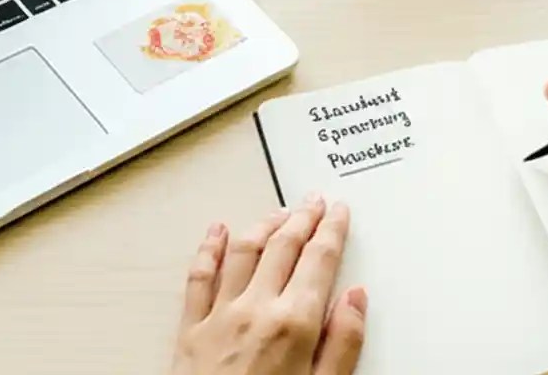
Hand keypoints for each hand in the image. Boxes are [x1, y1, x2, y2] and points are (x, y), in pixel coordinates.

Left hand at [171, 196, 366, 374]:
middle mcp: (256, 310)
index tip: (339, 212)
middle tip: (314, 201)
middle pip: (283, 247)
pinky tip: (216, 230)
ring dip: (263, 224)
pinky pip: (199, 276)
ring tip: (279, 210)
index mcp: (295, 325)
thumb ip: (344, 345)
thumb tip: (357, 299)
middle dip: (302, 219)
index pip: (319, 261)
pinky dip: (209, 248)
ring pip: (243, 250)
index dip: (332, 231)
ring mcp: (219, 317)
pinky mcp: (190, 330)